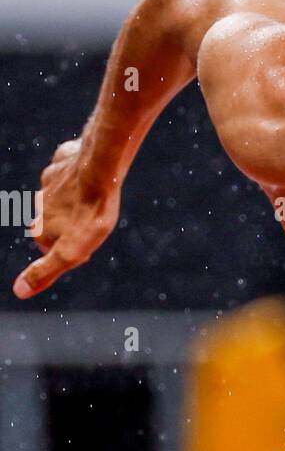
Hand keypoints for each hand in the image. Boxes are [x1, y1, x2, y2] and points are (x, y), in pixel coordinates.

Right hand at [12, 138, 120, 298]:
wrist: (100, 170)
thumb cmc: (89, 214)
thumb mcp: (70, 253)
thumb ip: (45, 272)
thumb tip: (19, 291)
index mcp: (40, 227)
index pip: (51, 248)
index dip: (71, 251)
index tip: (88, 249)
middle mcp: (40, 204)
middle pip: (54, 221)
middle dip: (70, 226)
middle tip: (92, 225)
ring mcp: (51, 181)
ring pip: (60, 195)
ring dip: (73, 200)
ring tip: (93, 202)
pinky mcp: (64, 160)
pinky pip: (68, 169)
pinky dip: (77, 174)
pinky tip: (90, 175)